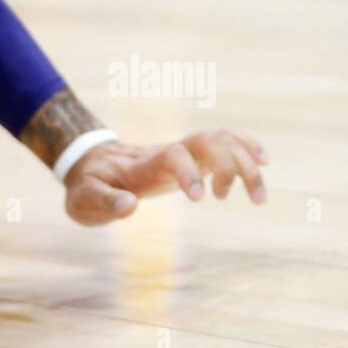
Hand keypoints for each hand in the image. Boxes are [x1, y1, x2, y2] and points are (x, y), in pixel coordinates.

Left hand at [63, 129, 268, 225]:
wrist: (90, 165)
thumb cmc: (87, 185)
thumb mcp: (85, 199)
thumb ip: (105, 202)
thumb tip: (129, 207)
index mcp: (144, 164)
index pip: (175, 156)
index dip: (191, 173)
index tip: (202, 199)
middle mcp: (168, 152)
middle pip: (210, 142)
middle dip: (238, 165)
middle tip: (253, 201)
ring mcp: (181, 152)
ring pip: (223, 140)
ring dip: (248, 162)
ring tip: (258, 198)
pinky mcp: (190, 157)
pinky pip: (224, 143)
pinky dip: (246, 147)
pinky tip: (262, 164)